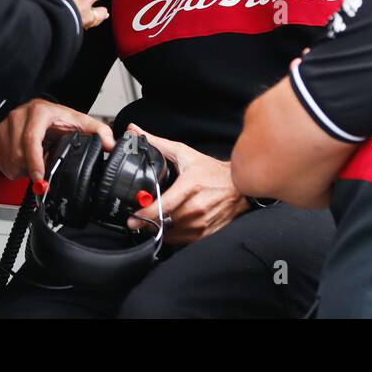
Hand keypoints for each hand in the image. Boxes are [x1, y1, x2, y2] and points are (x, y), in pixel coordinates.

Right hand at [0, 98, 114, 181]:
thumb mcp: (83, 124)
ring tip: (34, 165)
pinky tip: (22, 164)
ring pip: (7, 158)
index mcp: (39, 111)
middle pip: (18, 152)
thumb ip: (100, 133)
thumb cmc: (61, 120)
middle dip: (30, 169)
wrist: (45, 115)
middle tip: (42, 171)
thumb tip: (110, 144)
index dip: (34, 161)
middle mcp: (19, 116)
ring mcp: (5, 125)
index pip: (31, 139)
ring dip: (20, 169)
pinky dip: (9, 168)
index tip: (40, 177)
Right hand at [40, 0, 119, 28]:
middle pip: (98, 10)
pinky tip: (70, 26)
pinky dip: (73, 27)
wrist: (45, 14)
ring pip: (87, 22)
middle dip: (103, 9)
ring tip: (92, 21)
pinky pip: (71, 28)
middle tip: (106, 9)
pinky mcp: (61, 28)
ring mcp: (73, 21)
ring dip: (91, 20)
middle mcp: (84, 9)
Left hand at [125, 123, 249, 245]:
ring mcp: (202, 222)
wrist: (238, 186)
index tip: (133, 218)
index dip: (145, 214)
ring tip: (155, 219)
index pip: (164, 206)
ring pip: (171, 233)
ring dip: (160, 228)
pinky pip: (182, 240)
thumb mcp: (184, 153)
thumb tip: (134, 131)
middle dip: (148, 220)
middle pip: (164, 221)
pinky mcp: (205, 233)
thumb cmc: (211, 171)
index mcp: (190, 186)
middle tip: (139, 217)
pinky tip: (170, 225)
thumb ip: (157, 143)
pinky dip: (173, 235)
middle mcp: (197, 206)